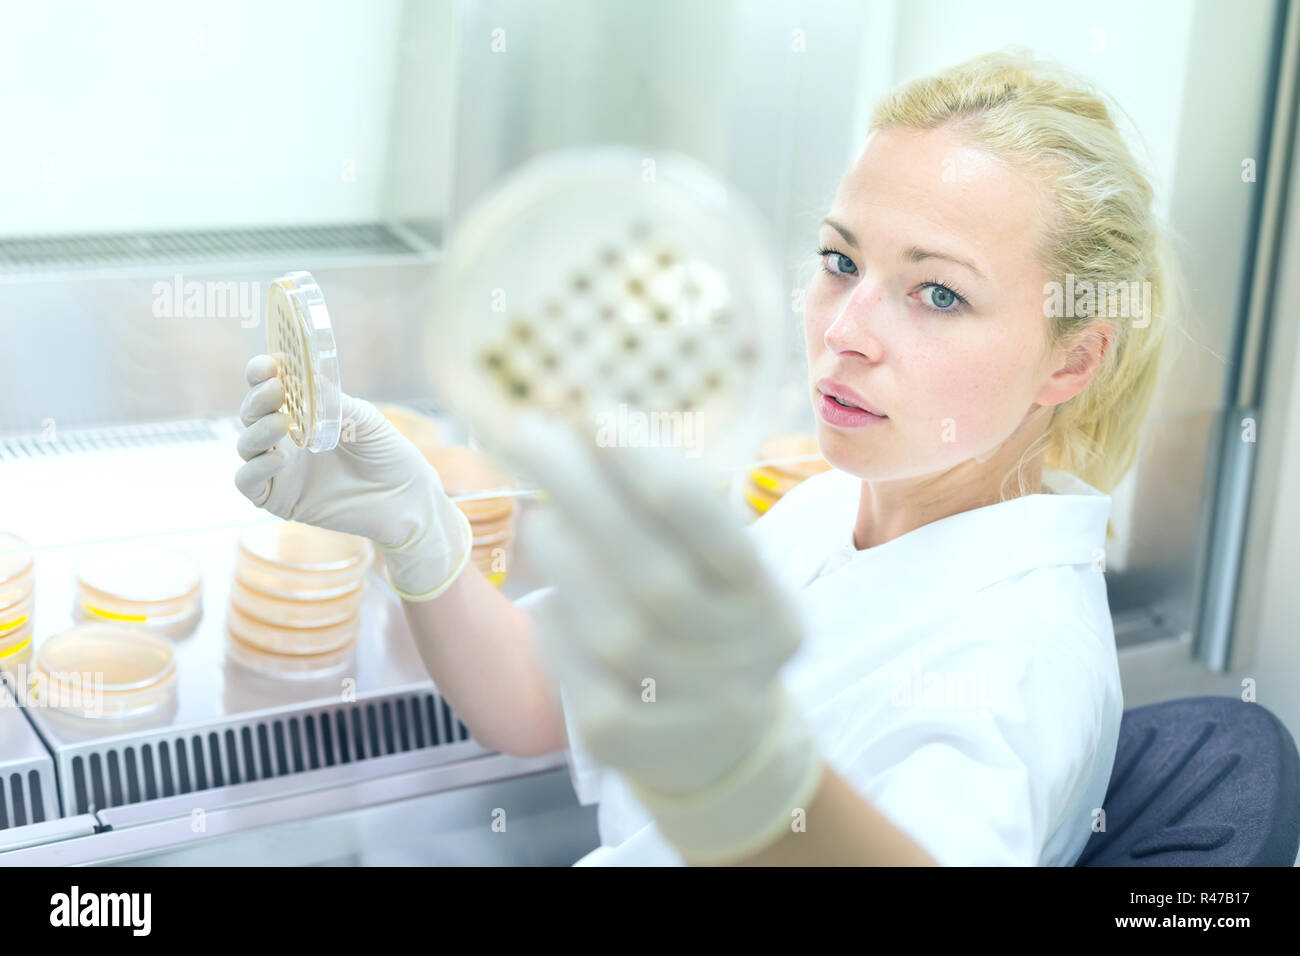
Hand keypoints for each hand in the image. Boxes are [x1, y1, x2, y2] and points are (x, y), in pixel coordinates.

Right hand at [233, 355, 471, 598]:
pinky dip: (255, 468)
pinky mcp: (278, 499)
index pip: (268, 387)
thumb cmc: (387, 454)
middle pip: (252, 413)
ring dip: (258, 431)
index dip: (262, 372)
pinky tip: (280, 459)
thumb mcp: (365, 419)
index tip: (270, 363)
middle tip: (276, 389)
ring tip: (282, 423)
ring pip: (246, 445)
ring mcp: (278, 468)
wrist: (406, 499)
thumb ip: (334, 401)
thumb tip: (308, 377)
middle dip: (259, 398)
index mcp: (301, 412)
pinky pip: (248, 482)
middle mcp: (283, 438)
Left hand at [510, 414, 824, 862]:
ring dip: (567, 561)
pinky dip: (558, 631)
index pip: (717, 532)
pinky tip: (551, 601)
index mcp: (773, 607)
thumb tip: (593, 424)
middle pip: (657, 579)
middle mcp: (747, 663)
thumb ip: (669, 516)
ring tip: (543, 520)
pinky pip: (582, 682)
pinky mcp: (634, 749)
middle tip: (533, 436)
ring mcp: (694, 713)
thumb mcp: (715, 576)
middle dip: (588, 497)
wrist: (719, 749)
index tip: (598, 411)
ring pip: (616, 633)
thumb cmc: (705, 628)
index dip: (654, 472)